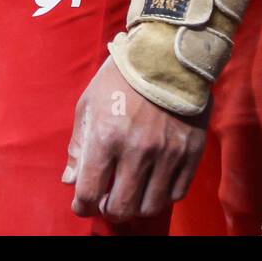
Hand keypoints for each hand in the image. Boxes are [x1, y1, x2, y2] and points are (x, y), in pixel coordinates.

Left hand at [63, 55, 206, 221]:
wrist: (167, 52)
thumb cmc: (121, 76)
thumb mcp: (89, 103)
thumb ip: (79, 145)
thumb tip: (70, 180)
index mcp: (106, 138)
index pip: (88, 194)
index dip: (82, 205)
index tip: (83, 202)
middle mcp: (137, 151)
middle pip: (120, 208)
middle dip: (108, 209)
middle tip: (108, 198)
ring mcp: (167, 153)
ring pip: (150, 207)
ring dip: (137, 204)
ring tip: (133, 190)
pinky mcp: (191, 152)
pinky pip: (177, 194)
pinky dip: (163, 194)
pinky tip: (155, 180)